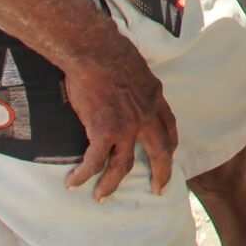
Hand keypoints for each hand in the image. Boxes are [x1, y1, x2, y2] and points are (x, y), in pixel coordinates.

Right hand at [63, 37, 177, 200]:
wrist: (95, 51)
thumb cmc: (110, 50)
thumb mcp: (137, 67)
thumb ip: (136, 83)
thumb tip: (126, 86)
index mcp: (155, 96)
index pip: (169, 125)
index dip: (170, 142)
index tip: (171, 152)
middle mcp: (146, 115)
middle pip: (160, 152)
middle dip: (162, 174)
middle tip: (159, 189)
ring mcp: (127, 127)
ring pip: (124, 166)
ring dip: (111, 184)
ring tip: (102, 195)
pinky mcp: (104, 132)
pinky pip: (95, 162)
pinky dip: (84, 175)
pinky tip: (74, 182)